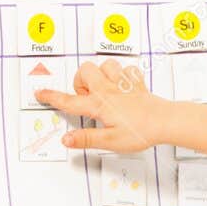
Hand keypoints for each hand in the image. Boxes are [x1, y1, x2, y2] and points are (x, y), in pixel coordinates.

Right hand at [36, 60, 178, 152]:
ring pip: (105, 64)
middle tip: (86, 97)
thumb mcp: (110, 141)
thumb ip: (86, 139)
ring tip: (103, 89)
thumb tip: (67, 139)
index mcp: (99, 104)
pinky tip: (123, 86)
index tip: (41, 94)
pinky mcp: (136, 82)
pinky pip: (126, 69)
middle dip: (80, 81)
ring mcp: (123, 83)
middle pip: (84, 71)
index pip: (69, 101)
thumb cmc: (141, 131)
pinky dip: (122, 74)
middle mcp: (109, 89)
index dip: (52, 97)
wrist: (165, 121)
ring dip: (101, 73)